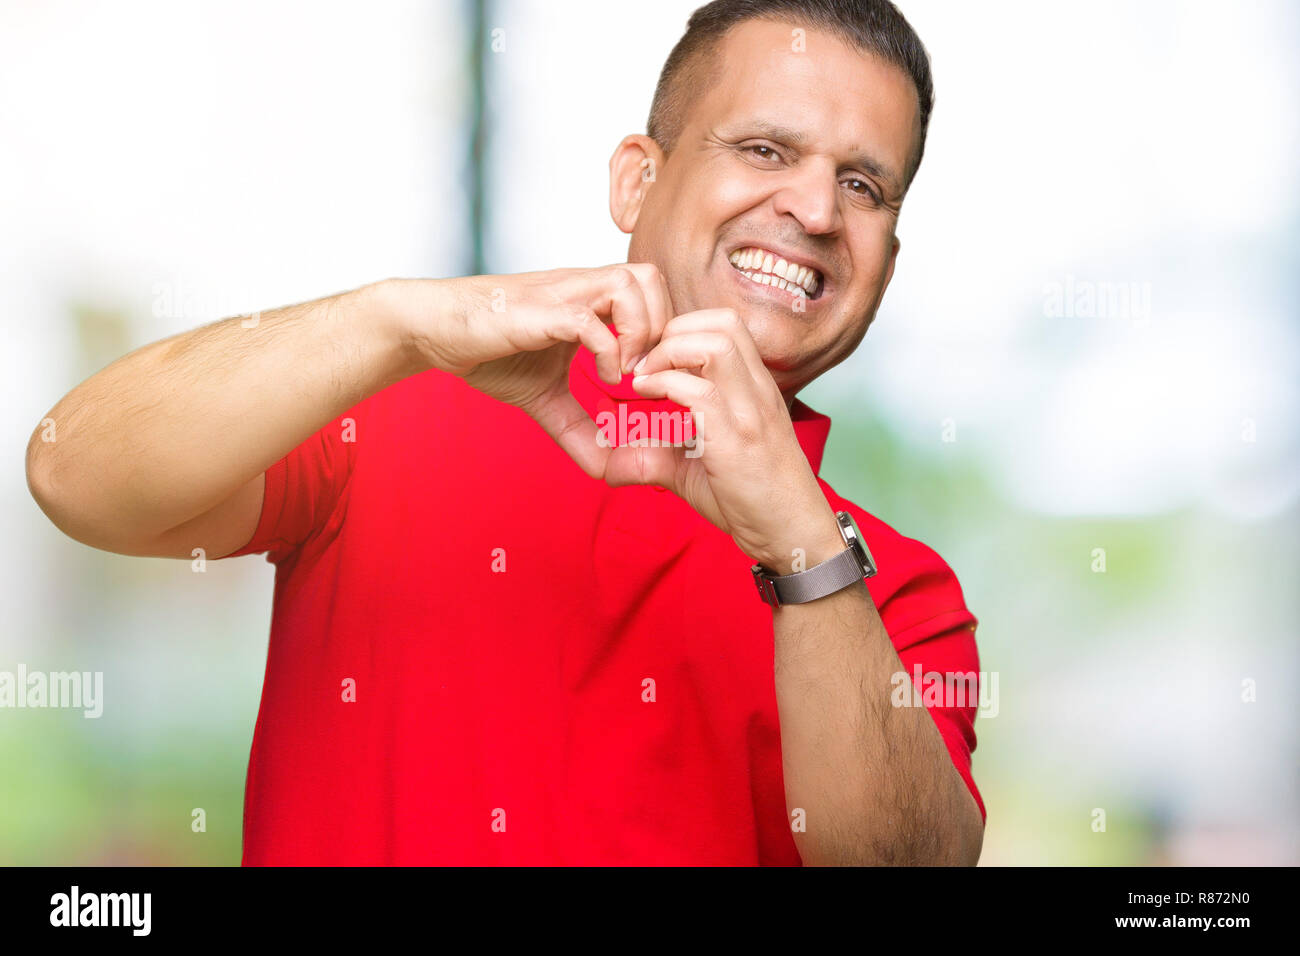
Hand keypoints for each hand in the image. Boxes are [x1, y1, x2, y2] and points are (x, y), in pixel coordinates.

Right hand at [396, 265, 671, 477]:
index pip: (654, 293)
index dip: (665, 332)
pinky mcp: (540, 312)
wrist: (435, 330)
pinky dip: (607, 349)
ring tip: (627, 372)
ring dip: (641, 331)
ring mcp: (563, 296)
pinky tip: (603, 375)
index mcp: (590, 303)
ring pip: (631, 283)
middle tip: (647, 370)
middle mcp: (583, 290)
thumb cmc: (489, 351)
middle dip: (662, 326)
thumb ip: (579, 430)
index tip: (654, 377)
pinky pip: (589, 319)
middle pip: (654, 276)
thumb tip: (606, 470)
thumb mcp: (546, 398)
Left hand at [605, 308, 842, 571]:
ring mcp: (750, 413)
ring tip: (644, 378)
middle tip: (642, 364)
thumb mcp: (696, 470)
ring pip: (716, 344)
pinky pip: (702, 392)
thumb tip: (609, 463)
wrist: (794, 537)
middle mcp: (757, 391)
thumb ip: (656, 456)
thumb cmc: (753, 502)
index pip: (725, 324)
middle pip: (722, 322)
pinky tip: (646, 397)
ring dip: (669, 352)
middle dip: (673, 331)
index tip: (651, 360)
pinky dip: (665, 385)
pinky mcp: (739, 442)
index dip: (681, 329)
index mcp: (754, 389)